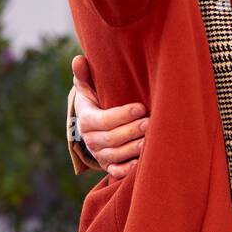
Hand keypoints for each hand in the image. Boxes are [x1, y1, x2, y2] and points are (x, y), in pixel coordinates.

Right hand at [71, 54, 148, 178]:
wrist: (93, 125)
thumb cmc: (95, 100)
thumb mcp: (87, 88)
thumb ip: (84, 75)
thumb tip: (78, 59)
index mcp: (86, 120)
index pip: (103, 120)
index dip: (122, 115)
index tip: (140, 107)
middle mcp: (91, 140)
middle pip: (112, 139)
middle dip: (132, 131)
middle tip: (151, 122)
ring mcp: (100, 154)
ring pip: (116, 155)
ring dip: (134, 149)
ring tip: (152, 140)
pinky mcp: (109, 166)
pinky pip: (116, 171)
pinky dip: (127, 170)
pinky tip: (142, 163)